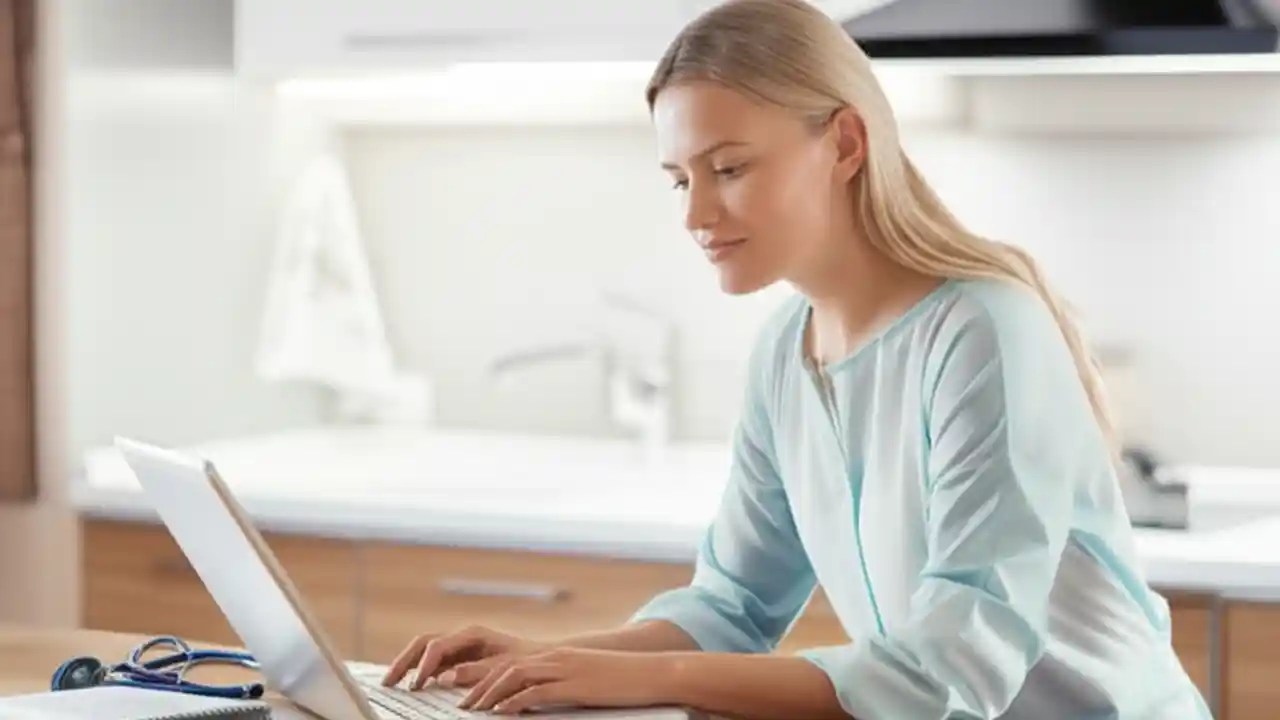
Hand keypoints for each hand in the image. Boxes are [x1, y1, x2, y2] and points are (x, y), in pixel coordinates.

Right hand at [380, 625, 548, 689]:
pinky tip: (411, 684)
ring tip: (392, 682)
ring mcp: (460, 646)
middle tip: (388, 682)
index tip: (415, 685)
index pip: (437, 645)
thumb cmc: (526, 662)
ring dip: (407, 664)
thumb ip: (473, 672)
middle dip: (404, 661)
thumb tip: (443, 678)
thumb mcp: (502, 667)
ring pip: (425, 650)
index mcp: (472, 634)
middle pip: (423, 643)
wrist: (543, 659)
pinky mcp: (460, 657)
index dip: (422, 665)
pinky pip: (433, 660)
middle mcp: (463, 636)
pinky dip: (419, 670)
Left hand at [458, 647, 676, 714]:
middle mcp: (555, 658)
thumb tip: (533, 704)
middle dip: (477, 684)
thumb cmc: (620, 681)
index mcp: (555, 656)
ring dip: (489, 693)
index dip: (484, 675)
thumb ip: (558, 688)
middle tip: (458, 702)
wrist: (651, 672)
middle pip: (505, 667)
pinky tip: (503, 712)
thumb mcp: (583, 681)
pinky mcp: (574, 684)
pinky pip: (537, 691)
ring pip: (514, 676)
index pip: (510, 663)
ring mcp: (564, 669)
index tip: (464, 690)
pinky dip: (516, 701)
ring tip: (472, 708)